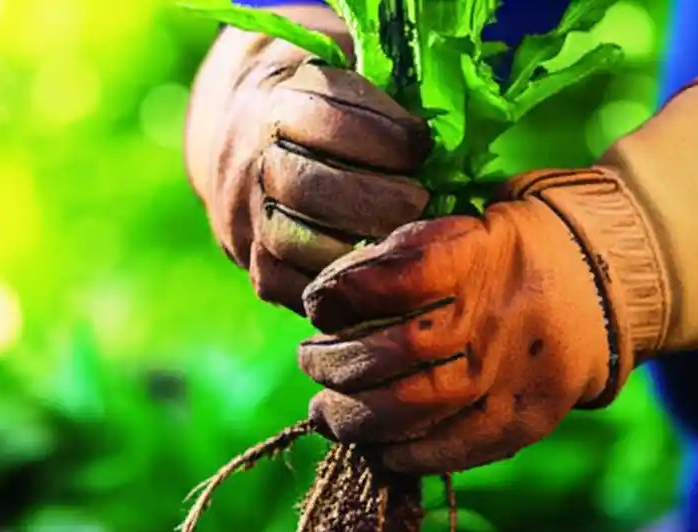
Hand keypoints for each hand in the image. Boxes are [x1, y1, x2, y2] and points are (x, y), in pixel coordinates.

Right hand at [185, 20, 431, 313]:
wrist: (244, 142)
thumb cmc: (325, 108)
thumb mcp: (347, 79)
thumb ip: (388, 99)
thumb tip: (453, 139)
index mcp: (279, 102)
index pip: (326, 118)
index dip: (383, 135)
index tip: (422, 145)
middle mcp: (252, 162)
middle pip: (309, 187)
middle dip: (377, 199)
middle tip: (422, 202)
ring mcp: (247, 218)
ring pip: (297, 242)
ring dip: (359, 248)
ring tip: (405, 243)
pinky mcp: (255, 267)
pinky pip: (292, 287)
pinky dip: (341, 287)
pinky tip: (379, 273)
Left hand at [296, 74, 697, 473]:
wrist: (603, 278)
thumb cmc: (501, 253)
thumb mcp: (458, 228)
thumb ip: (397, 259)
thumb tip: (324, 305)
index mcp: (477, 253)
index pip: (394, 277)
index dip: (342, 294)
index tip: (317, 304)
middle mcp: (497, 313)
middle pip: (395, 351)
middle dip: (335, 364)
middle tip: (309, 363)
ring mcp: (516, 370)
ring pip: (417, 406)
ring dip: (354, 416)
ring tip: (326, 411)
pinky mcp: (530, 414)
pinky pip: (457, 447)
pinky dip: (405, 454)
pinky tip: (377, 448)